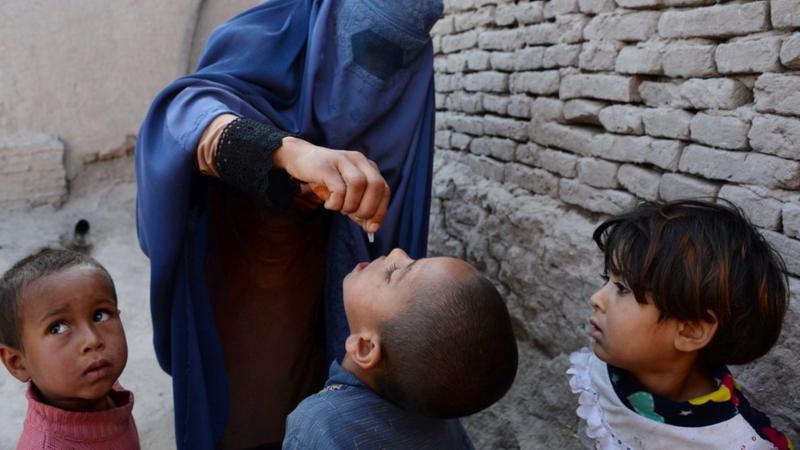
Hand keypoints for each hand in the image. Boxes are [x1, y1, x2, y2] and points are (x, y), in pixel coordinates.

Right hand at [273, 137, 390, 232]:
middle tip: (352, 216)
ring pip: (358, 184)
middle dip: (368, 208)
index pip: (384, 190)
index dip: (381, 211)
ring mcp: (343, 160)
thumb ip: (360, 210)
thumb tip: (372, 228)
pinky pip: (338, 187)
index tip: (371, 227)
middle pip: (376, 185)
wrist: (300, 159)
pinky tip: (329, 205)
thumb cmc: (327, 180)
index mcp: (368, 167)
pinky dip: (336, 202)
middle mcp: (359, 160)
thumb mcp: (347, 195)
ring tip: (340, 208)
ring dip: (351, 204)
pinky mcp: (327, 166)